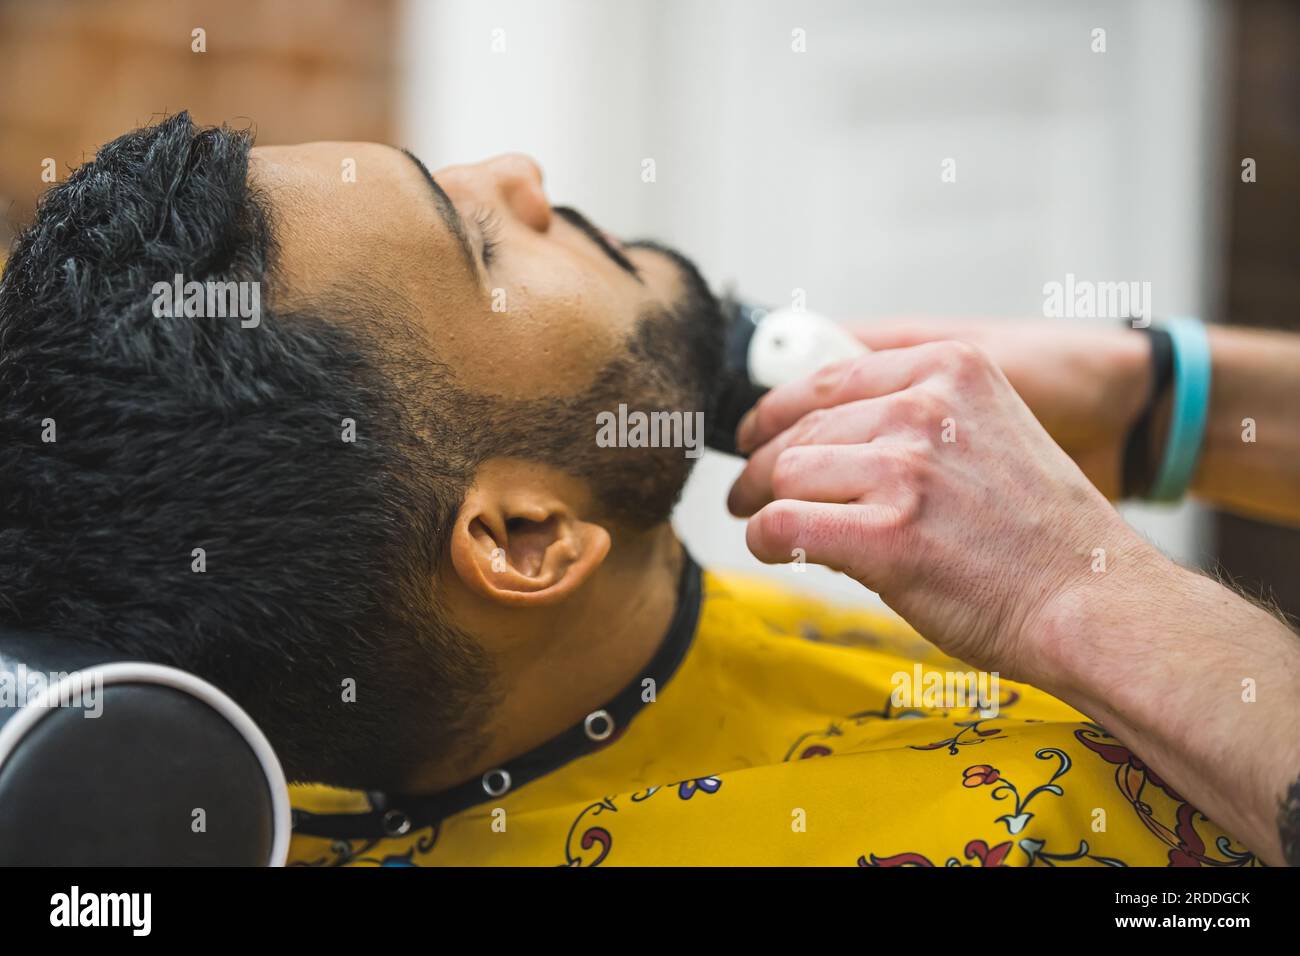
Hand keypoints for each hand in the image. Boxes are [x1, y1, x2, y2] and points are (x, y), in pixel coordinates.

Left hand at [727, 340, 1161, 683]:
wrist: (1093, 602)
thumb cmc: (1040, 534)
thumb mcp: (990, 432)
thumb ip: (920, 416)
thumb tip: (825, 429)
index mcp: (949, 369)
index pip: (830, 379)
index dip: (776, 410)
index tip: (752, 433)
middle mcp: (924, 407)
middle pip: (800, 430)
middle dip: (762, 465)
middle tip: (744, 494)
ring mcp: (905, 468)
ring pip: (784, 475)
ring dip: (761, 503)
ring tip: (759, 523)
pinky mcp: (885, 534)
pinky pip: (782, 525)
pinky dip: (764, 540)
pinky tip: (772, 550)